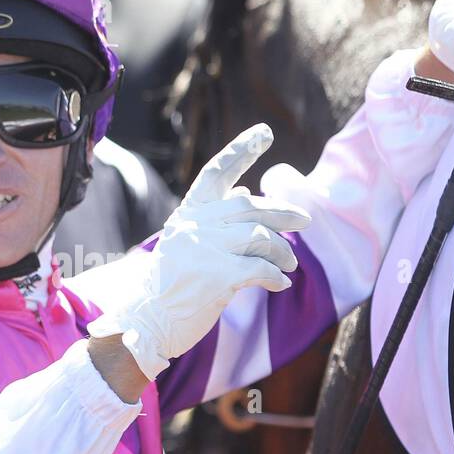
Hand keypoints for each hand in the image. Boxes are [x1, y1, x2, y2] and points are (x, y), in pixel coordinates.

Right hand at [87, 124, 310, 380]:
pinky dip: (275, 277)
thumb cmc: (171, 284)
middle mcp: (194, 226)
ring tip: (290, 265)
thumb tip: (245, 191)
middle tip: (305, 220)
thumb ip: (214, 217)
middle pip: (250, 208)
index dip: (241, 150)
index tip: (265, 131)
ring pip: (260, 238)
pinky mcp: (218, 278)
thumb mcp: (186, 242)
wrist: (148, 321)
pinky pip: (261, 270)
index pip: (217, 172)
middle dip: (282, 213)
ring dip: (282, 252)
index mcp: (188, 214)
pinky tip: (281, 284)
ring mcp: (205, 250)